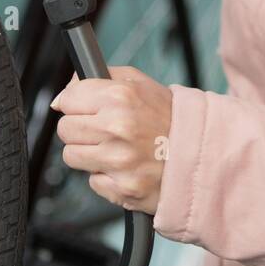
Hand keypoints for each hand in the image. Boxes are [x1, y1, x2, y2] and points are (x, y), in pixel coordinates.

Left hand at [51, 65, 172, 214]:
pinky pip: (93, 181)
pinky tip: (125, 167)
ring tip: (114, 148)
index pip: (67, 99)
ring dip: (88, 153)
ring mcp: (118, 161)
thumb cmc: (169, 118)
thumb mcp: (139, 82)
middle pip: (65, 129)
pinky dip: (105, 176)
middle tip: (103, 130)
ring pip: (72, 156)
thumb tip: (62, 94)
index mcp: (119, 97)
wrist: (202, 154)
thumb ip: (99, 77)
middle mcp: (117, 127)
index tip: (86, 108)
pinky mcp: (122, 188)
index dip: (75, 104)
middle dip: (80, 129)